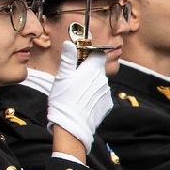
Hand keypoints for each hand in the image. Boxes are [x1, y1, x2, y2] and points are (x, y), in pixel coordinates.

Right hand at [47, 39, 113, 154]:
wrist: (72, 125)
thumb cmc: (64, 99)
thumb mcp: (62, 77)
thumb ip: (68, 59)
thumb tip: (69, 43)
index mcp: (93, 69)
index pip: (98, 54)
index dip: (90, 54)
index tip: (80, 59)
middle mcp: (103, 79)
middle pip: (98, 69)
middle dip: (88, 71)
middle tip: (74, 79)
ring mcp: (107, 92)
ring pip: (99, 83)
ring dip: (91, 84)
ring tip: (76, 93)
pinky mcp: (107, 104)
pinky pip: (101, 96)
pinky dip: (93, 97)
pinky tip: (82, 102)